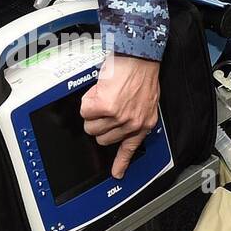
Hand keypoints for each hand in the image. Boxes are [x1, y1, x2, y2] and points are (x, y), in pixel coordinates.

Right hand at [81, 54, 160, 179]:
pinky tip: (98, 91)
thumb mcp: (145, 100)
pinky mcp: (105, 107)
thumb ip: (134, 115)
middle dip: (99, 123)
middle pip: (102, 138)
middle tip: (104, 107)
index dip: (121, 164)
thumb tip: (118, 123)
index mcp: (144, 123)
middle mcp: (132, 123)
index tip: (117, 174)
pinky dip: (87, 100)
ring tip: (102, 96)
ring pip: (91, 126)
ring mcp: (118, 116)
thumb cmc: (142, 72)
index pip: (130, 150)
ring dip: (92, 111)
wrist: (139, 55)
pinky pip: (85, 111)